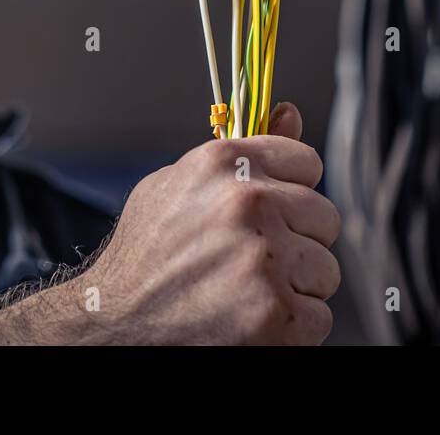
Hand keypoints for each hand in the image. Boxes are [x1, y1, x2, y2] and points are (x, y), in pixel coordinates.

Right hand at [83, 102, 340, 343]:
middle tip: (255, 262)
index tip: (273, 214)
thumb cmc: (146, 254)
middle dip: (298, 242)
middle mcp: (248, 202)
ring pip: (326, 270)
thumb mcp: (182, 184)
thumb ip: (245, 152)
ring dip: (297, 287)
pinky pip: (319, 316)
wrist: (113, 323)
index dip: (292, 192)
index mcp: (225, 161)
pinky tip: (252, 322)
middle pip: (324, 217)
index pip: (307, 163)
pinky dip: (293, 328)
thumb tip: (290, 111)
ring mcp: (264, 259)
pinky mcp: (275, 314)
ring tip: (250, 293)